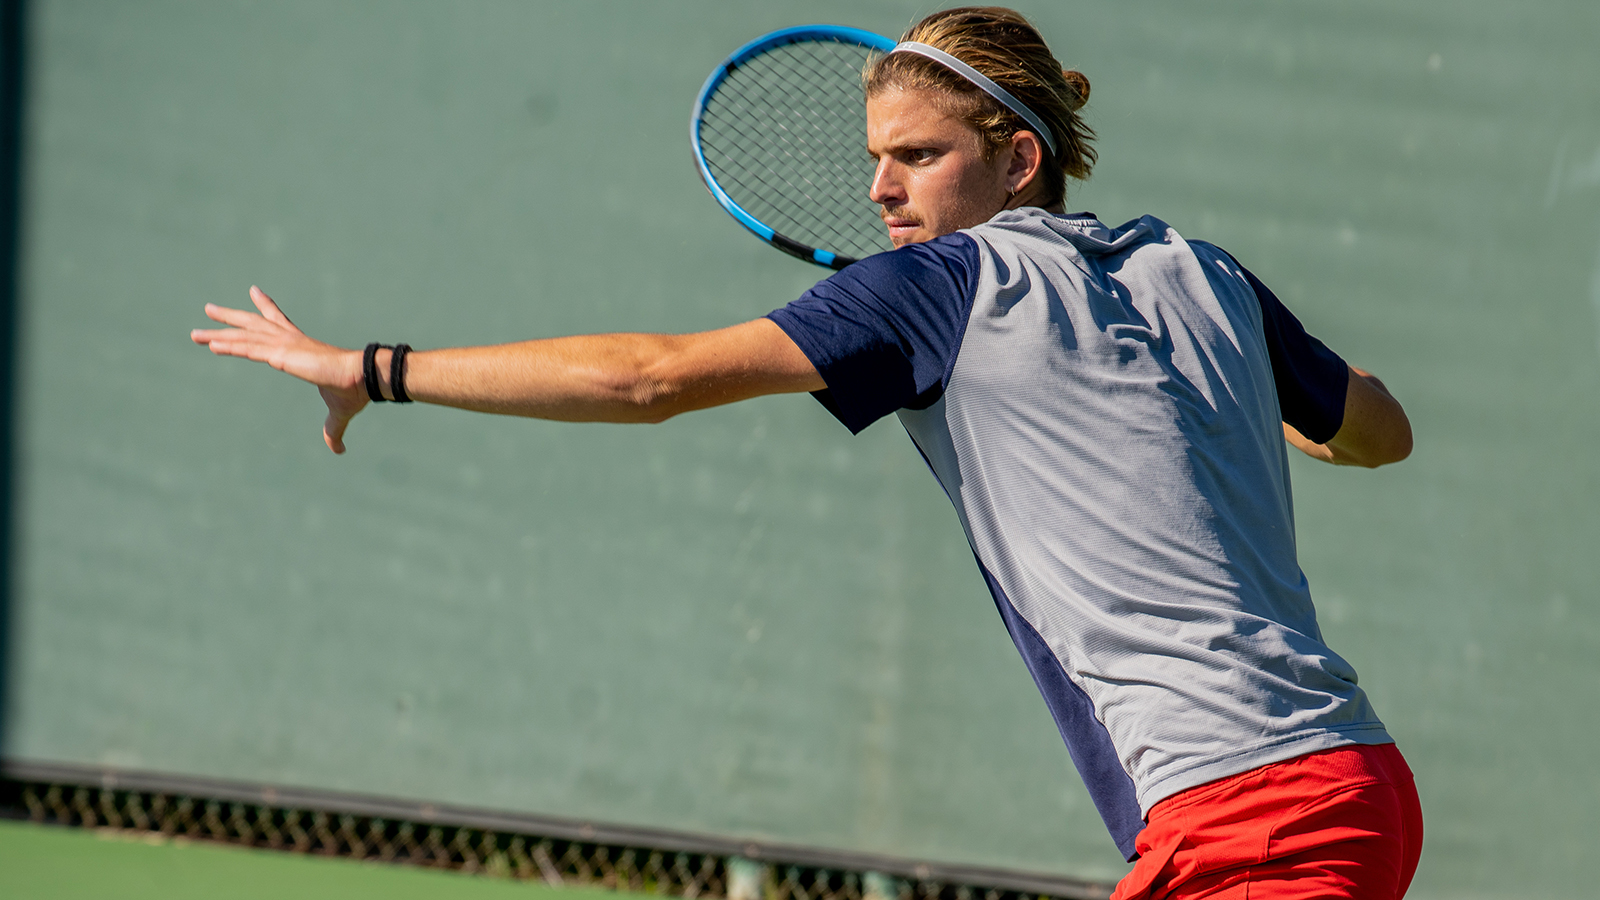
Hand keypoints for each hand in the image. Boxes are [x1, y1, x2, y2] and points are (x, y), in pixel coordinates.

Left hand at [191, 286, 366, 453]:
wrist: (361, 378)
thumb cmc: (353, 390)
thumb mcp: (338, 412)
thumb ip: (331, 429)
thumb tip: (337, 451)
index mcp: (302, 347)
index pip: (278, 322)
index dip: (265, 307)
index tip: (254, 290)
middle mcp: (290, 340)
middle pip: (253, 323)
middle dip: (231, 316)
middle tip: (209, 309)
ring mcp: (284, 345)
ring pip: (244, 335)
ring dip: (218, 333)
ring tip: (195, 334)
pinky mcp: (281, 355)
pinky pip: (249, 349)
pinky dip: (229, 346)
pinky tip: (211, 345)